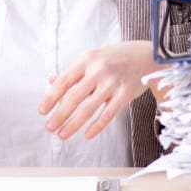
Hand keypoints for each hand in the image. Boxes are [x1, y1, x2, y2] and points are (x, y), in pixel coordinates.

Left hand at [38, 41, 167, 140]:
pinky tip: (86, 134)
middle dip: (59, 114)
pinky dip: (96, 126)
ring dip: (73, 124)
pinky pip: (108, 114)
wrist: (147, 56)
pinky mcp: (125, 94)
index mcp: (87, 59)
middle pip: (74, 97)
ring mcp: (112, 83)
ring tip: (62, 134)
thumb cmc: (116, 57)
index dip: (51, 97)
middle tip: (49, 127)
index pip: (64, 81)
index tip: (42, 111)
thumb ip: (74, 71)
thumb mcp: (93, 58)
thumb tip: (51, 81)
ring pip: (89, 108)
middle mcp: (98, 70)